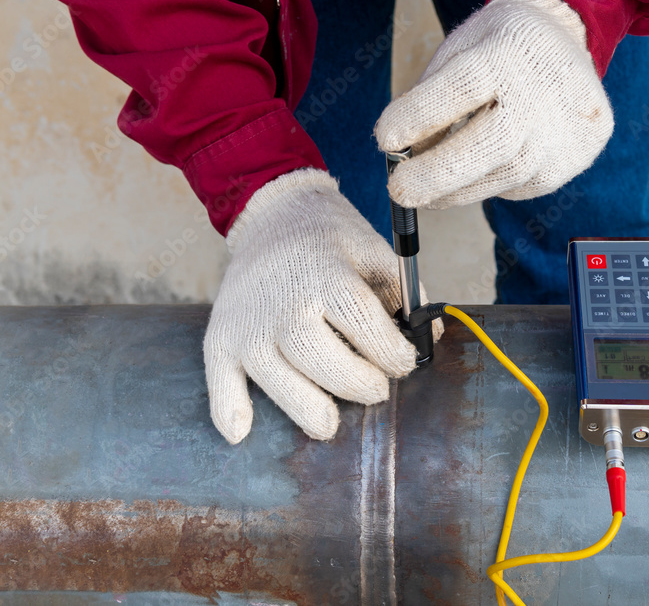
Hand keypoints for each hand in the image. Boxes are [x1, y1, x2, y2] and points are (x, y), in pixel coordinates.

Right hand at [203, 168, 441, 442]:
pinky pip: (221, 382)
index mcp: (327, 275)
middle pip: (322, 359)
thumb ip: (405, 293)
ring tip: (329, 423)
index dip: (393, 354)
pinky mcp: (221, 338)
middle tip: (375, 390)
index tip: (404, 362)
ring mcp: (249, 324)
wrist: (273, 215)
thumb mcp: (375, 251)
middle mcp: (284, 303)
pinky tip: (243, 434)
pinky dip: (228, 411)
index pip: (364, 325)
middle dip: (357, 384)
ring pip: (278, 380)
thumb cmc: (331, 240)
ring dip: (308, 409)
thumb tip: (427, 340)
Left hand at [375, 0, 612, 208]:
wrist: (563, 36)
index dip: (419, 117)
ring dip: (458, 190)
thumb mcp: (459, 50)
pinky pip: (525, 184)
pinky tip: (480, 170)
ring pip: (505, 176)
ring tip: (427, 190)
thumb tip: (404, 158)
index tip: (385, 141)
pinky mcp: (580, 154)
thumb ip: (430, 98)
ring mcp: (569, 126)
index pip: (461, 88)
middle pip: (490, 144)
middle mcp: (547, 90)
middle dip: (437, 174)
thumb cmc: (497, 47)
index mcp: (510, 50)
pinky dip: (492, 184)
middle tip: (398, 191)